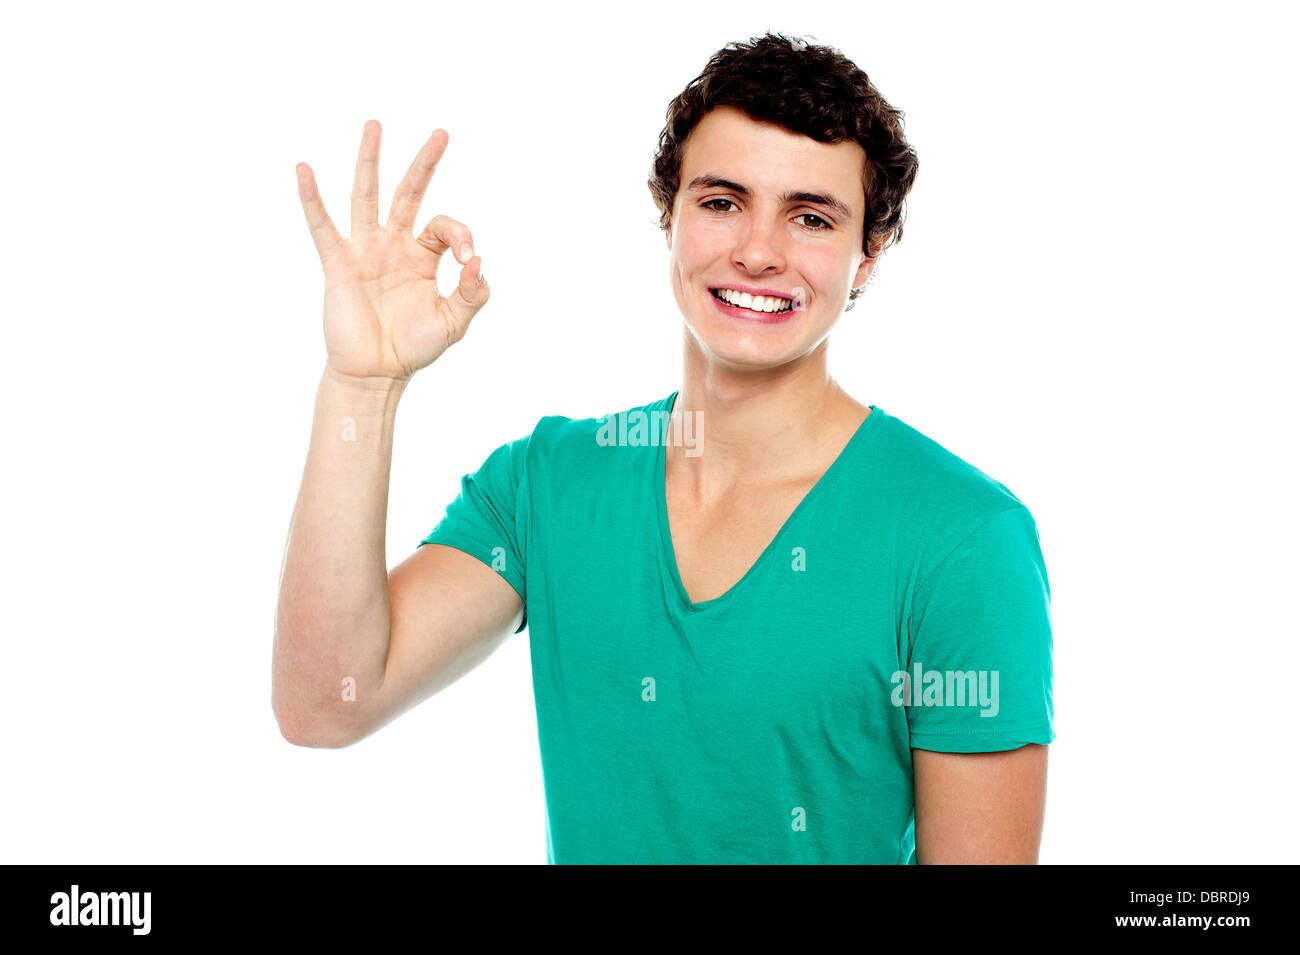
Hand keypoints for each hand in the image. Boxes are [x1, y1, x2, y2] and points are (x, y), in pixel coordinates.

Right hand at [296, 121, 488, 381]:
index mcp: (423, 256)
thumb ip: (472, 293)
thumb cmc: (414, 348)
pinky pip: (322, 226)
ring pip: (367, 196)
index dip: (462, 236)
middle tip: (442, 132)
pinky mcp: (339, 263)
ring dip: (371, 160)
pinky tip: (303, 170)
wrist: (377, 373)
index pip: (445, 226)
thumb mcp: (454, 322)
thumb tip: (477, 260)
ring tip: (375, 125)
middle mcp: (394, 245)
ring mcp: (365, 250)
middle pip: (410, 193)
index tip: (466, 261)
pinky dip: (311, 199)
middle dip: (426, 163)